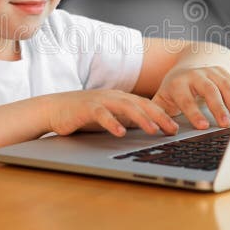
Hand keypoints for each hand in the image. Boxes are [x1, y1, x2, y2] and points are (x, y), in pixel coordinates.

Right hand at [45, 89, 178, 137]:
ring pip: (125, 107)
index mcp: (121, 98)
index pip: (147, 105)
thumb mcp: (109, 117)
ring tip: (153, 130)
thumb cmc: (83, 115)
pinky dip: (112, 123)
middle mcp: (113, 96)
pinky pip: (101, 114)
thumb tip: (148, 130)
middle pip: (141, 104)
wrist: (53, 109)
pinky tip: (120, 133)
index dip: (163, 115)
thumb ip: (126, 120)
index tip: (176, 128)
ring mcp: (100, 100)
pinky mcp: (86, 108)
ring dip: (141, 119)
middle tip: (172, 130)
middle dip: (159, 116)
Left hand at [151, 66, 229, 129]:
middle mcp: (196, 75)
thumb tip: (162, 130)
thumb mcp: (162, 100)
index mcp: (178, 83)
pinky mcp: (224, 72)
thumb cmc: (174, 91)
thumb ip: (159, 115)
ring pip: (225, 86)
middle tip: (225, 125)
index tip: (203, 126)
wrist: (187, 67)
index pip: (186, 99)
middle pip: (209, 90)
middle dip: (218, 108)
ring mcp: (211, 71)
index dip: (194, 113)